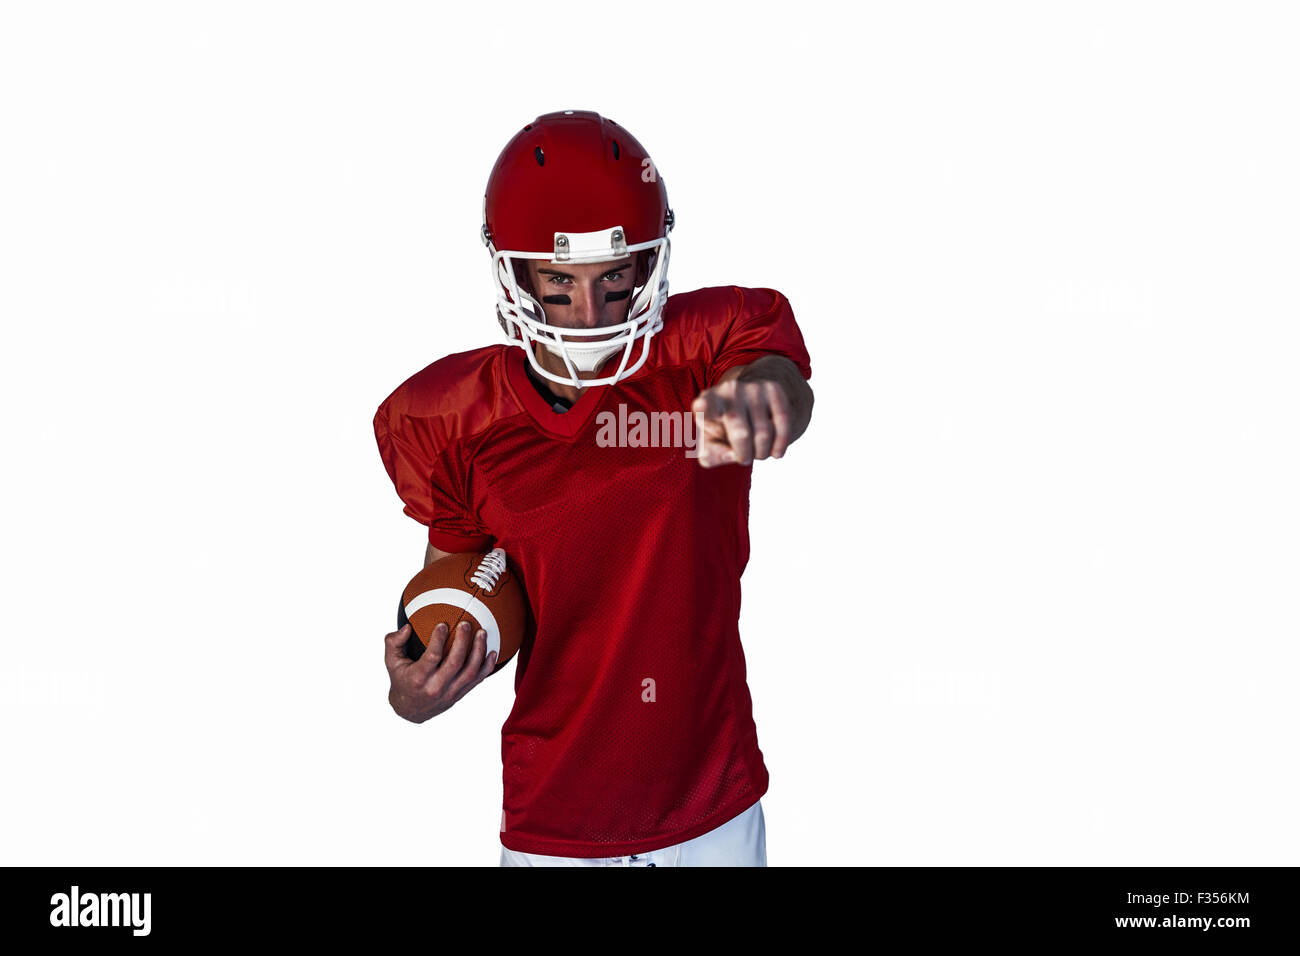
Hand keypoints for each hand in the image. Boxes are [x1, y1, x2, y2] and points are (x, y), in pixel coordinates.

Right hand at [383, 621, 497, 722]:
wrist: (411, 710)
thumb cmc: (401, 679)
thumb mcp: (391, 662)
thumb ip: (393, 642)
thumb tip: (407, 628)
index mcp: (418, 678)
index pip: (432, 657)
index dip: (439, 640)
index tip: (443, 624)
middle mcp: (436, 687)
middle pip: (455, 662)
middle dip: (463, 641)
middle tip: (466, 624)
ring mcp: (450, 692)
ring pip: (470, 671)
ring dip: (479, 651)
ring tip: (482, 633)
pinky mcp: (460, 694)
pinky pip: (478, 680)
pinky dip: (487, 666)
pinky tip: (493, 652)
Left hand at [692, 377, 794, 467]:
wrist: (749, 406)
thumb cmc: (723, 430)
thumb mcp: (710, 445)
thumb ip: (712, 456)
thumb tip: (732, 455)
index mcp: (706, 403)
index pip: (704, 406)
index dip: (703, 408)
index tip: (701, 406)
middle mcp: (728, 390)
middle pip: (741, 434)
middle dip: (745, 455)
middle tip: (744, 458)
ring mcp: (751, 388)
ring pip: (764, 434)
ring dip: (762, 453)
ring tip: (757, 451)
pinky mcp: (772, 389)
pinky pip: (783, 423)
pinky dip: (780, 445)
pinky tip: (775, 451)